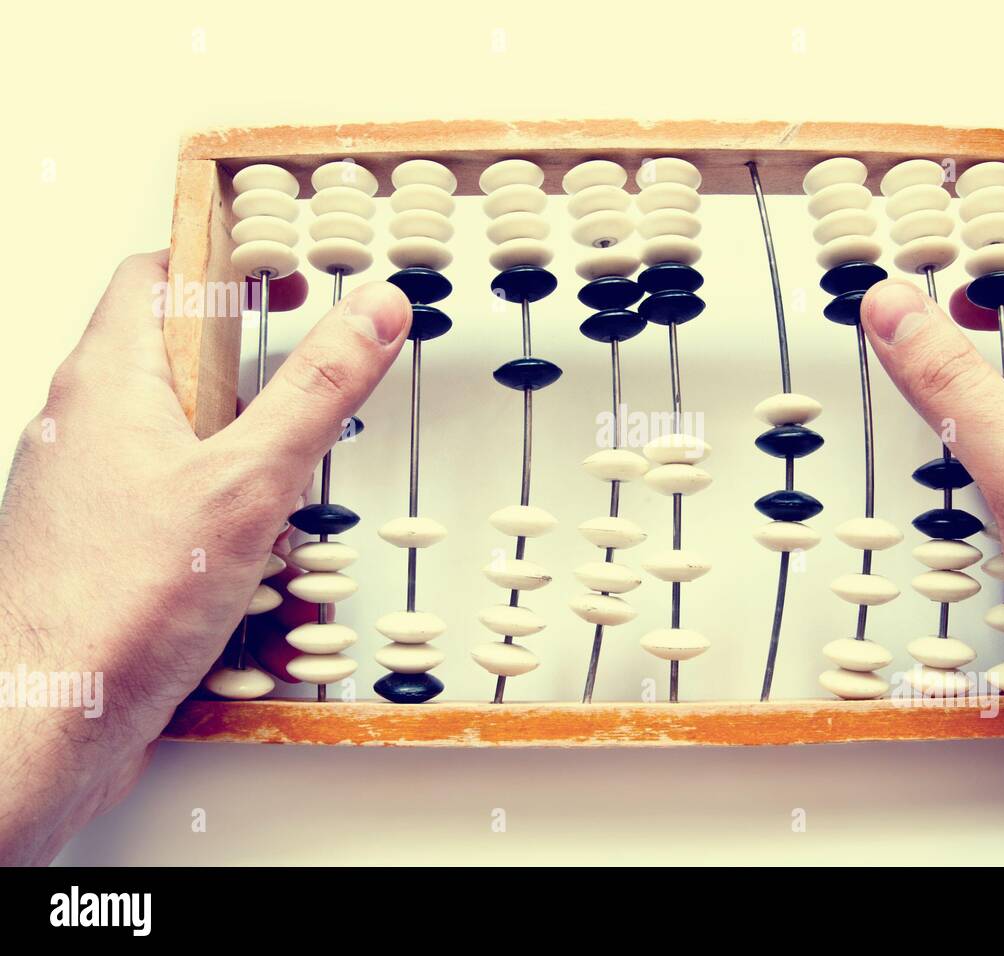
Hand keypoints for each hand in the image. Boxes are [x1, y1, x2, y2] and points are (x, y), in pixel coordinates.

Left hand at [0, 251, 410, 863]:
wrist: (45, 720)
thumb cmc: (120, 601)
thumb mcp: (248, 480)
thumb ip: (317, 390)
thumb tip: (374, 311)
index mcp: (106, 381)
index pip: (155, 275)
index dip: (224, 260)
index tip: (288, 276)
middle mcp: (82, 425)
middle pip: (168, 354)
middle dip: (245, 359)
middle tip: (310, 371)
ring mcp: (84, 488)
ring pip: (169, 429)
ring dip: (233, 435)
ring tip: (292, 463)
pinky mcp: (97, 545)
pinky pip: (162, 491)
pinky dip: (214, 494)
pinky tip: (253, 539)